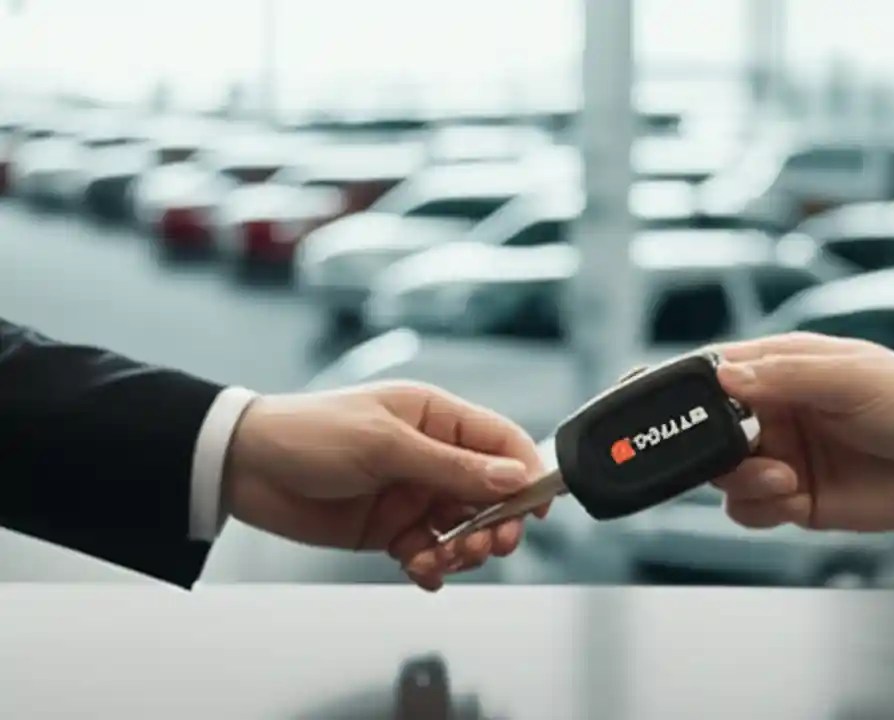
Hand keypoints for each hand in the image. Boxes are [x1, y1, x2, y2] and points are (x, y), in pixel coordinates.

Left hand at [223, 382, 547, 590]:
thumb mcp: (385, 445)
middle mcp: (432, 455)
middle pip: (492, 493)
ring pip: (464, 528)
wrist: (244, 468)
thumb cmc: (308, 434)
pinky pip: (430, 552)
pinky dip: (432, 566)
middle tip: (488, 545)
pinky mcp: (390, 528)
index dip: (526, 473)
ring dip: (462, 549)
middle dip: (496, 523)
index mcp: (436, 417)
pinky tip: (421, 569)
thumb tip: (511, 477)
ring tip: (439, 558)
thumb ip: (451, 466)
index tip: (535, 507)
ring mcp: (412, 493)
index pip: (502, 442)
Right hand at [710, 333, 893, 556]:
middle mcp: (778, 410)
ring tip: (782, 478)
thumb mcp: (850, 377)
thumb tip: (724, 376)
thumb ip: (784, 376)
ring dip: (740, 477)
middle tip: (739, 449)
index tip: (673, 405)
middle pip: (710, 427)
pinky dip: (759, 505)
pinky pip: (748, 507)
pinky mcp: (795, 498)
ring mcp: (784, 455)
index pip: (720, 369)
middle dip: (711, 443)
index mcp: (786, 367)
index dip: (692, 387)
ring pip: (723, 472)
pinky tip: (792, 494)